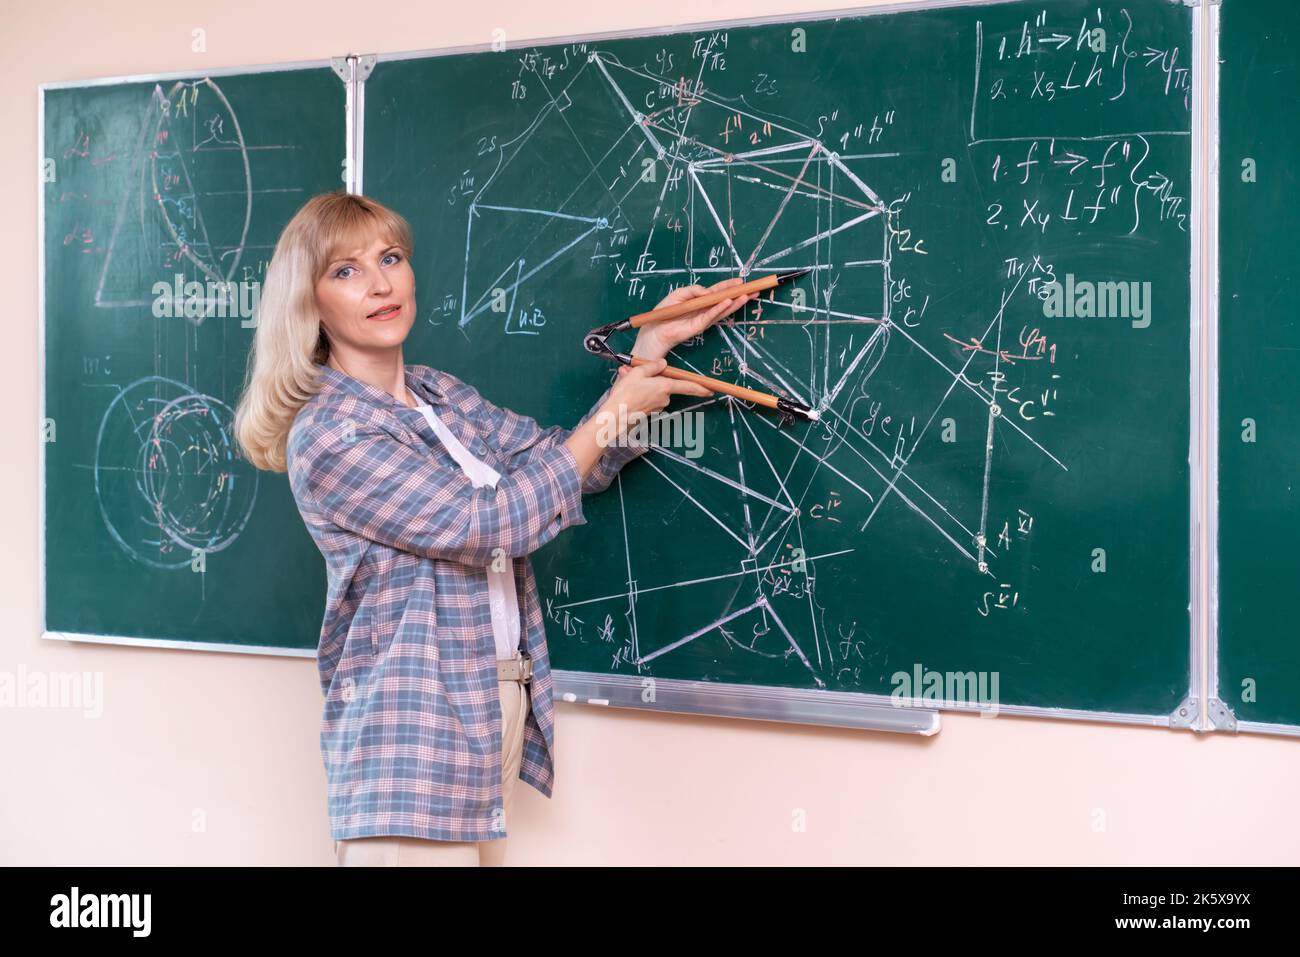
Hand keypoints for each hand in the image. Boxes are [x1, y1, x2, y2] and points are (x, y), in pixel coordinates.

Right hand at [605, 357, 711, 418]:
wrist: (615, 415)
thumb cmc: (625, 394)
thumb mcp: (638, 372)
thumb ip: (652, 366)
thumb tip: (662, 363)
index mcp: (664, 386)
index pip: (687, 386)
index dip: (700, 387)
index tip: (711, 390)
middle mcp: (664, 398)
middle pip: (665, 386)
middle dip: (653, 381)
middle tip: (635, 377)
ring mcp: (657, 407)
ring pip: (655, 392)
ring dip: (644, 387)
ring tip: (628, 385)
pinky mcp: (650, 412)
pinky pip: (649, 400)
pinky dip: (641, 395)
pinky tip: (629, 394)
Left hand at [632, 277, 756, 358]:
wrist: (655, 329)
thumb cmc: (666, 311)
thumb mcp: (679, 294)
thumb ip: (694, 290)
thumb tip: (708, 291)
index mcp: (700, 300)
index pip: (718, 292)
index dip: (729, 286)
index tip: (741, 281)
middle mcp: (705, 309)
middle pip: (725, 300)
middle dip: (738, 294)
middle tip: (752, 289)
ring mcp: (704, 318)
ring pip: (723, 309)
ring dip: (735, 303)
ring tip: (747, 296)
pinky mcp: (700, 325)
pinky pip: (712, 316)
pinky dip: (721, 309)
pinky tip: (729, 302)